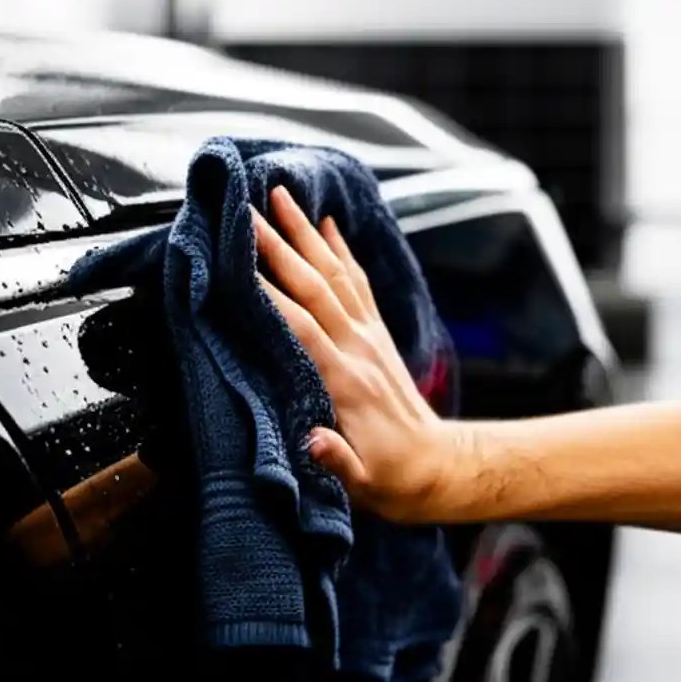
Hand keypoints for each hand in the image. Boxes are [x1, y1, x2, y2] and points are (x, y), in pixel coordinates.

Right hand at [253, 186, 465, 521]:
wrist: (443, 471)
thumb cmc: (395, 482)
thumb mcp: (363, 487)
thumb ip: (337, 462)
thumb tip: (313, 442)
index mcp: (346, 382)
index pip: (300, 326)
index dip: (267, 292)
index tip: (237, 258)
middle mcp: (359, 348)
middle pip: (313, 285)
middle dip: (280, 243)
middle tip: (249, 205)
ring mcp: (371, 338)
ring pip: (334, 273)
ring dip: (306, 232)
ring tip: (280, 194)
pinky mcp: (378, 336)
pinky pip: (356, 282)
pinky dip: (339, 249)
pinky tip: (326, 224)